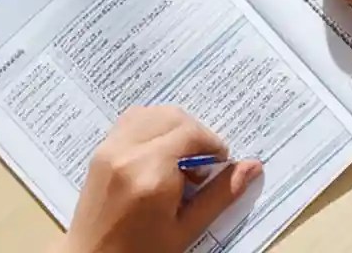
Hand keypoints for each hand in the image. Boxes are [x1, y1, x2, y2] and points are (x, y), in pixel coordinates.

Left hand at [58, 106, 262, 252]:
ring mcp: (108, 149)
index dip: (213, 144)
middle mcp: (126, 153)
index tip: (220, 164)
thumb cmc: (142, 252)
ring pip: (151, 113)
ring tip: (179, 161)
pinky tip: (158, 156)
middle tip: (201, 165)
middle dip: (195, 134)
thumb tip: (252, 167)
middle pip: (172, 116)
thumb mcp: (186, 229)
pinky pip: (130, 121)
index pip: (191, 133)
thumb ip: (220, 195)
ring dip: (173, 127)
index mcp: (150, 174)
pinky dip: (151, 127)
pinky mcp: (99, 152)